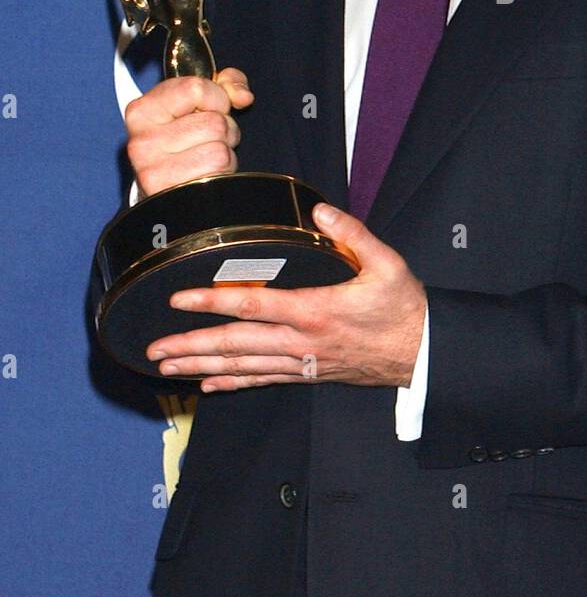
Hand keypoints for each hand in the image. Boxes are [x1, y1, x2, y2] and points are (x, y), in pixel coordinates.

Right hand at [125, 67, 253, 198]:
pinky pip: (218, 173)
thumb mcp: (198, 102)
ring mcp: (153, 170)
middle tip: (207, 139)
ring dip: (223, 154)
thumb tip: (243, 96)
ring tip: (206, 157)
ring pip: (219, 150)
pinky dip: (221, 173)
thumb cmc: (184, 139)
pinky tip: (205, 174)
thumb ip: (226, 84)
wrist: (168, 186)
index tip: (209, 108)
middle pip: (214, 122)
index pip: (195, 88)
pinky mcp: (171, 193)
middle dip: (223, 130)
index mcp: (143, 110)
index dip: (216, 98)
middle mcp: (143, 140)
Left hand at [145, 204, 427, 391]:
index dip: (213, 302)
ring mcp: (302, 362)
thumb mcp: (386, 263)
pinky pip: (263, 380)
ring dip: (202, 367)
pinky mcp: (307, 373)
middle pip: (236, 345)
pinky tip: (208, 385)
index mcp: (315, 310)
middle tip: (155, 347)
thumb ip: (353, 234)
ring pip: (243, 367)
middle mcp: (302, 341)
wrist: (421, 353)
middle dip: (192, 346)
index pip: (253, 306)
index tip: (180, 299)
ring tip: (167, 367)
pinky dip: (233, 383)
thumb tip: (319, 212)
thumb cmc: (403, 307)